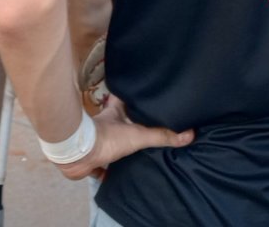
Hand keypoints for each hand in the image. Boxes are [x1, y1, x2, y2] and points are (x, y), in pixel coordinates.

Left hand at [55, 95, 194, 180]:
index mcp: (114, 111)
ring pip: (111, 140)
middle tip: (145, 126)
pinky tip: (116, 176)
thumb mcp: (138, 136)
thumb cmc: (107, 137)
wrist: (79, 155)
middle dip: (129, 123)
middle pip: (118, 119)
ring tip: (136, 152)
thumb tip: (189, 134)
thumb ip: (162, 136)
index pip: (122, 96)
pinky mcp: (92, 159)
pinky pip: (102, 165)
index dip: (130, 94)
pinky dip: (108, 170)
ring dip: (120, 145)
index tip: (141, 92)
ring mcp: (97, 140)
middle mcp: (105, 123)